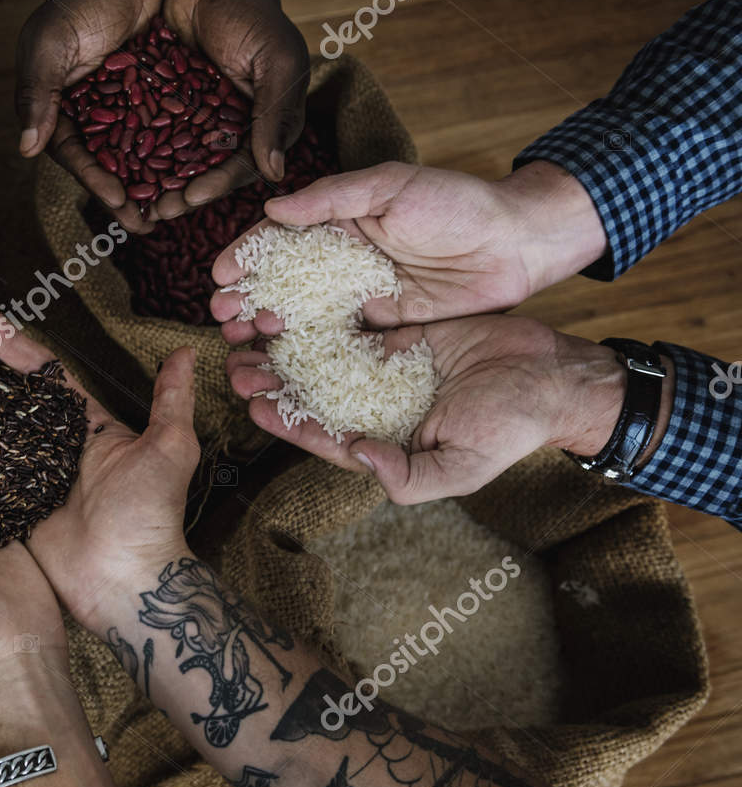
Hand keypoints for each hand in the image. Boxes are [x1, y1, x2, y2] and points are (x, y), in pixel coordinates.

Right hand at [0, 304, 199, 633]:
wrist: (126, 580)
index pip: (40, 371)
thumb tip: (185, 353)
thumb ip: (171, 400)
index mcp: (84, 424)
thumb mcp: (170, 449)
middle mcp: (49, 444)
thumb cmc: (151, 514)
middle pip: (2, 389)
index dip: (7, 342)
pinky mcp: (3, 503)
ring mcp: (23, 473)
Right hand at [20, 0, 163, 234]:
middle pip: (110, 164)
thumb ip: (38, 98)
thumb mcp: (48, 49)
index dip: (98, 185)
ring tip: (177, 206)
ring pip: (140, 151)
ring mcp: (121, 104)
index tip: (122, 207)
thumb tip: (26, 151)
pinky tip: (200, 166)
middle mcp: (89, 115)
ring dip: (156, 180)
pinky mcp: (150, 89)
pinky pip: (165, 124)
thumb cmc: (71, 3)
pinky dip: (179, 146)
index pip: (77, 158)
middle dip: (129, 196)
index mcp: (57, 111)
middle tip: (150, 226)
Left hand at [152, 0, 308, 219]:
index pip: (241, 166)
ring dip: (155, 182)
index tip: (191, 199)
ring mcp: (197, 116)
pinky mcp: (168, 102)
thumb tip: (274, 174)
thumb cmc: (256, 15)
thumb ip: (273, 114)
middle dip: (180, 194)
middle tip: (155, 214)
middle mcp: (230, 126)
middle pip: (204, 171)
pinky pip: (151, 132)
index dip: (216, 185)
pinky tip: (113, 166)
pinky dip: (135, 150)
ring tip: (132, 201)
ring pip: (175, 159)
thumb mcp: (276, 62)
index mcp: (264, 123)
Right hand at [209, 161, 609, 343]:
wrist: (516, 245)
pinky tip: (280, 366)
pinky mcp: (381, 331)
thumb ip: (333, 197)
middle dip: (245, 300)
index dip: (245, 257)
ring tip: (240, 343)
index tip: (217, 276)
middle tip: (221, 319)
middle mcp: (342, 263)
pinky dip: (304, 356)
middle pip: (280, 285)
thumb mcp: (392, 186)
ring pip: (300, 319)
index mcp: (339, 223)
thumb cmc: (457, 203)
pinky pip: (335, 346)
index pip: (279, 241)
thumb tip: (273, 208)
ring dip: (265, 332)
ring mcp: (359, 299)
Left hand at [226, 314, 640, 502]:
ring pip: (321, 365)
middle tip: (236, 367)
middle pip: (312, 399)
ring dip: (286, 354)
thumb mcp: (461, 466)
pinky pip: (350, 333)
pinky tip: (287, 311)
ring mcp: (384, 374)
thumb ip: (407, 475)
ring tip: (249, 337)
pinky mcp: (396, 340)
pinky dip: (318, 325)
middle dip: (273, 385)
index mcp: (385, 446)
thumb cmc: (510, 427)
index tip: (253, 404)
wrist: (550, 376)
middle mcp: (376, 411)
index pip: (324, 437)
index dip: (287, 423)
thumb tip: (356, 457)